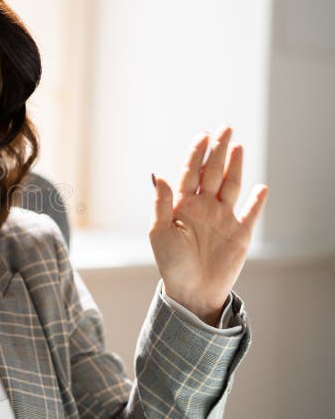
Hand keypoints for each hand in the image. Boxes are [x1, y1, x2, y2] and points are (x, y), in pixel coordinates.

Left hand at [148, 125, 268, 325]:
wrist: (191, 290)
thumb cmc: (170, 263)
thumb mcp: (160, 232)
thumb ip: (161, 203)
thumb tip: (158, 175)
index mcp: (182, 205)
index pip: (190, 173)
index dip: (196, 154)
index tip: (202, 135)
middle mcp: (203, 207)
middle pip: (212, 172)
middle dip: (218, 150)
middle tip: (224, 128)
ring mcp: (223, 218)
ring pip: (230, 185)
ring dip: (235, 166)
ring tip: (238, 145)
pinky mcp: (240, 233)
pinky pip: (250, 212)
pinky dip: (256, 200)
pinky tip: (260, 187)